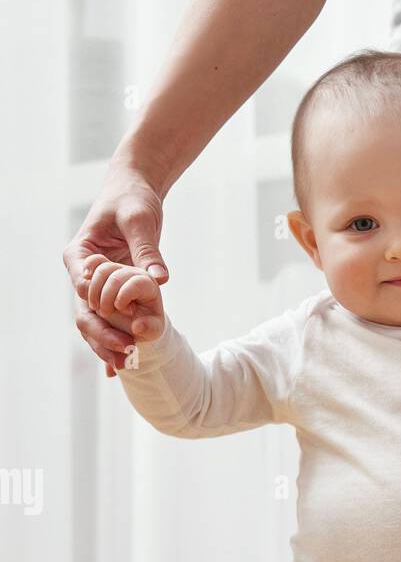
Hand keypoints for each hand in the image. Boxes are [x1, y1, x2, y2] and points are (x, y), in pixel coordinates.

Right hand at [63, 162, 167, 377]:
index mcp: (80, 254)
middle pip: (86, 311)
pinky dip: (116, 340)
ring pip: (96, 322)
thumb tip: (160, 279)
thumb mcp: (140, 221)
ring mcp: (97, 287)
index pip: (83, 287)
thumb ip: (148, 250)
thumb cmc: (133, 200)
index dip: (100, 307)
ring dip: (108, 344)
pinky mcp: (113, 293)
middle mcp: (84, 274)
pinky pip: (112, 320)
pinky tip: (122, 368)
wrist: (136, 193)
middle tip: (124, 353)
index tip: (119, 322)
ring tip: (127, 365)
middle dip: (102, 335)